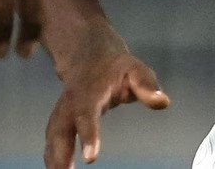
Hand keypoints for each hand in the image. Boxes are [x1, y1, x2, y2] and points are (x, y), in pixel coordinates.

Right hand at [45, 47, 167, 168]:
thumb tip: (163, 101)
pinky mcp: (58, 123)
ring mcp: (61, 114)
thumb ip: (147, 85)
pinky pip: (51, 143)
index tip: (90, 159)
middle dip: (61, 155)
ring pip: (53, 138)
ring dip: (54, 161)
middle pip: (61, 130)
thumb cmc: (117, 69)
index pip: (87, 115)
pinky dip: (52, 160)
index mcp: (89, 93)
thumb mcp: (135, 70)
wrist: (90, 56)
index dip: (88, 135)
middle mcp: (70, 104)